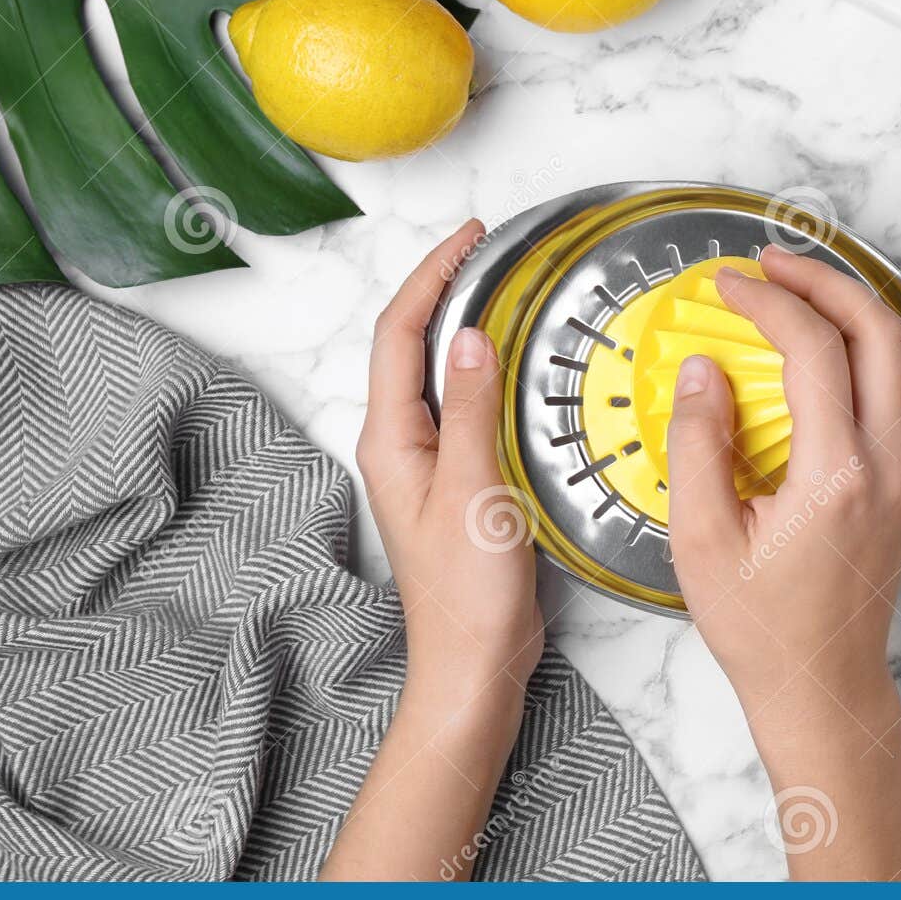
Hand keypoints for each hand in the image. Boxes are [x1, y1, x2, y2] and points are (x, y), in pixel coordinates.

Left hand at [356, 219, 543, 717]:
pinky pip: (459, 403)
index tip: (468, 239)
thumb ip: (471, 409)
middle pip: (409, 342)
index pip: (400, 332)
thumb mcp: (474, 488)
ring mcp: (424, 461)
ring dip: (461, 324)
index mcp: (391, 438)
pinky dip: (480, 368)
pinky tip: (510, 364)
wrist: (472, 661)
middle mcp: (398, 443)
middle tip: (486, 250)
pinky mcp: (452, 479)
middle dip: (442, 288)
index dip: (431, 276)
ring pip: (434, 371)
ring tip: (499, 287)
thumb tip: (471, 336)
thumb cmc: (467, 593)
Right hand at [665, 243, 900, 878]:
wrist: (821, 683)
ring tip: (806, 289)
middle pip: (880, 332)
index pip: (814, 351)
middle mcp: (887, 467)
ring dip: (860, 308)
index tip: (730, 285)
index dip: (770, 302)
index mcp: (834, 477)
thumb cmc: (763, 628)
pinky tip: (844, 346)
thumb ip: (700, 445)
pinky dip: (884, 349)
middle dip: (825, 281)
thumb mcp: (702, 540)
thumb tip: (705, 370)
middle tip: (773, 262)